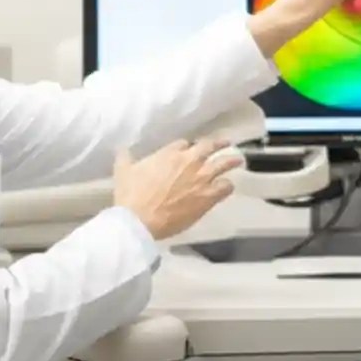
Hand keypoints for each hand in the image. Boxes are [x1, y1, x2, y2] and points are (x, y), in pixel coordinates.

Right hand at [112, 138, 240, 239]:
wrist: (140, 218)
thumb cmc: (131, 194)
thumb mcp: (123, 171)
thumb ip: (125, 158)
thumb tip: (121, 149)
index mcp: (169, 153)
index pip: (184, 143)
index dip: (187, 146)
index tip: (188, 149)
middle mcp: (189, 161)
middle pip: (209, 146)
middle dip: (218, 143)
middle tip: (226, 142)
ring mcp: (201, 178)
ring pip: (223, 164)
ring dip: (231, 161)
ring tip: (238, 160)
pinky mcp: (208, 197)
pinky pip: (225, 187)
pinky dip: (228, 186)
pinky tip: (229, 186)